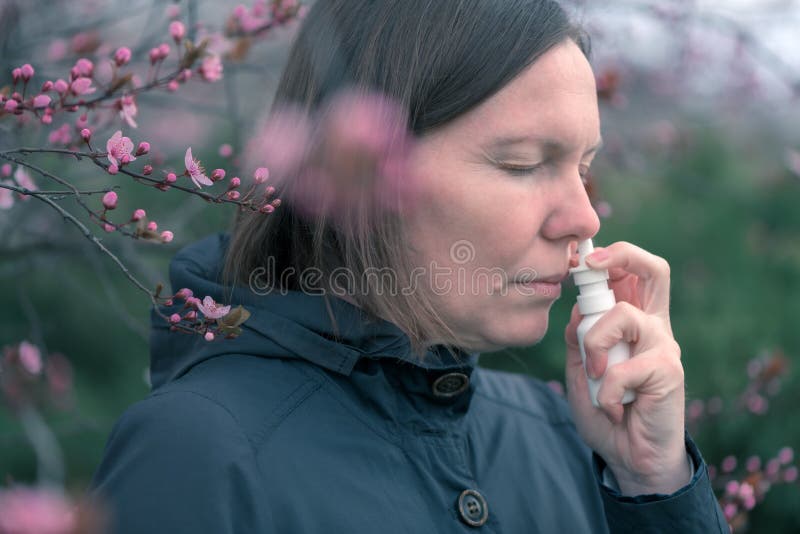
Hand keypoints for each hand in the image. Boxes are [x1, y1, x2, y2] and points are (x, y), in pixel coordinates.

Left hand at [564, 241, 689, 494]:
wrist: (630, 457)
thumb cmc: (606, 410)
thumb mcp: (580, 370)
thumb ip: (578, 339)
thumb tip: (576, 309)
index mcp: (632, 321)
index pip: (631, 273)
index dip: (608, 256)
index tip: (576, 258)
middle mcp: (652, 326)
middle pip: (654, 269)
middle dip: (622, 256)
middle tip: (589, 266)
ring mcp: (663, 345)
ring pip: (624, 316)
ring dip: (595, 343)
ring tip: (593, 374)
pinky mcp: (668, 371)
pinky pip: (625, 368)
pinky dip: (606, 390)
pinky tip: (611, 407)